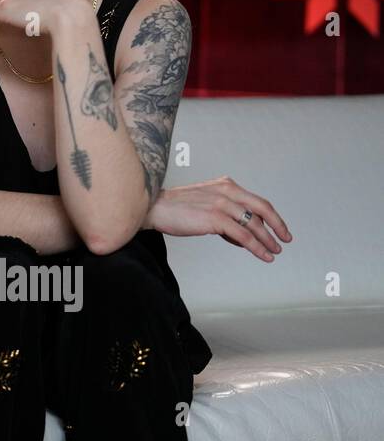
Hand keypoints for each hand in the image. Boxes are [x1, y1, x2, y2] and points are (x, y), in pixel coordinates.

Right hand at [148, 176, 291, 261]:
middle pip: (263, 208)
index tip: (280, 228)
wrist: (154, 208)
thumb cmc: (175, 208)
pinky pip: (244, 236)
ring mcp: (222, 204)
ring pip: (255, 225)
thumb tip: (241, 236)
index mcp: (225, 185)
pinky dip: (257, 247)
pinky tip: (264, 255)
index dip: (272, 216)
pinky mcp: (216, 218)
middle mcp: (227, 191)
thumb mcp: (205, 203)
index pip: (256, 201)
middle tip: (286, 239)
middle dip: (278, 226)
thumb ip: (224, 214)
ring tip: (274, 252)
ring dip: (268, 240)